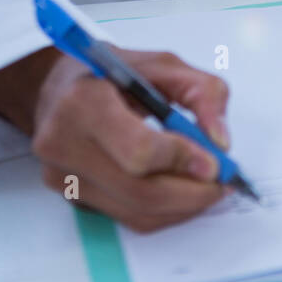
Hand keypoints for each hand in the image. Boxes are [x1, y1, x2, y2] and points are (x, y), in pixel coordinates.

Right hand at [31, 49, 231, 230]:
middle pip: (140, 190)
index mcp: (84, 101)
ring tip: (208, 187)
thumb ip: (202, 92)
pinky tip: (182, 191)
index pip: (138, 150)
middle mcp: (64, 143)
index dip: (181, 160)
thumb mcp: (162, 64)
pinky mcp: (71, 198)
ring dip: (183, 207)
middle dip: (191, 192)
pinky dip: (164, 211)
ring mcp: (62, 176)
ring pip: (136, 212)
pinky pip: (127, 217)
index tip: (214, 161)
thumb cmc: (111, 71)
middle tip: (223, 182)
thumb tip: (220, 142)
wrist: (59, 88)